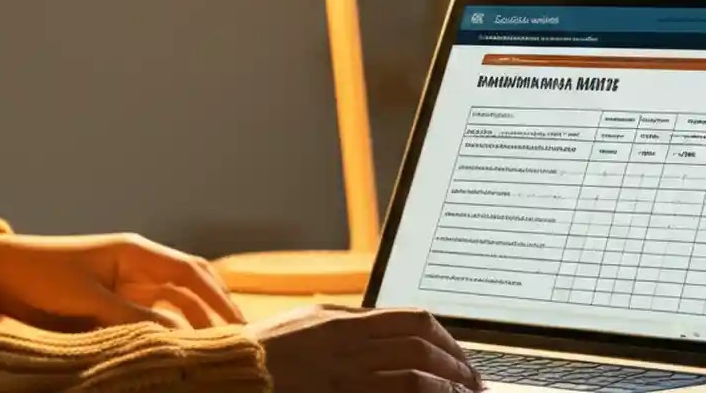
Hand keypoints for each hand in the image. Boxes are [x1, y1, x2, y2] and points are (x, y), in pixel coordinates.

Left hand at [0, 233, 243, 331]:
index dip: (218, 296)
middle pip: (188, 289)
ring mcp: (125, 287)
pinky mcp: (111, 307)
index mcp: (135, 253)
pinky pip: (149, 321)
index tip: (239, 323)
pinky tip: (176, 353)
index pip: (190, 271)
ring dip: (193, 326)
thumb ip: (130, 316)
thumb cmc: (40, 276)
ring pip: (172, 307)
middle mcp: (137, 267)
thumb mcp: (86, 298)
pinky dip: (166, 334)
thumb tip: (174, 336)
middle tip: (238, 342)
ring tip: (212, 352)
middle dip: (214, 313)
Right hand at [246, 304, 482, 391]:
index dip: (445, 338)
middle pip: (421, 347)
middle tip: (472, 382)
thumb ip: (350, 321)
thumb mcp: (310, 320)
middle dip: (455, 365)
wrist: (234, 375)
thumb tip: (388, 323)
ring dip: (447, 387)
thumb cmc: (265, 350)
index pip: (413, 321)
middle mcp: (350, 344)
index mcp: (346, 320)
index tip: (458, 356)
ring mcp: (347, 375)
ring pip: (414, 376)